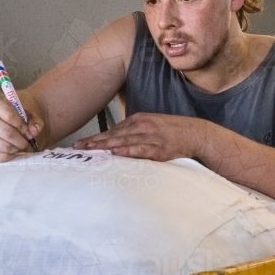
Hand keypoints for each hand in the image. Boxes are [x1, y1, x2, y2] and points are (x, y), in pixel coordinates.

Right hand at [0, 97, 43, 161]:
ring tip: (17, 146)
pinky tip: (10, 152)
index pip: (9, 116)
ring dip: (15, 148)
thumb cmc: (16, 120)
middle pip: (6, 132)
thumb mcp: (29, 116)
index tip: (27, 131)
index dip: (22, 126)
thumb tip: (33, 131)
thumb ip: (35, 122)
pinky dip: (8, 157)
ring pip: (3, 146)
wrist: (4, 125)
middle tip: (25, 142)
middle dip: (20, 140)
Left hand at [73, 112, 204, 160]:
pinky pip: (141, 150)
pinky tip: (116, 153)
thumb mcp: (150, 126)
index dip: (96, 138)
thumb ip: (133, 132)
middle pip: (114, 135)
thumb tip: (116, 142)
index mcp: (138, 120)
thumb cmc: (172, 132)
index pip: (112, 130)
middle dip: (95, 142)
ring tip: (91, 150)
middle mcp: (142, 126)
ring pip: (124, 142)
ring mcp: (151, 137)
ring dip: (106, 146)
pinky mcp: (160, 148)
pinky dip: (128, 151)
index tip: (81, 144)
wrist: (196, 133)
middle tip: (79, 147)